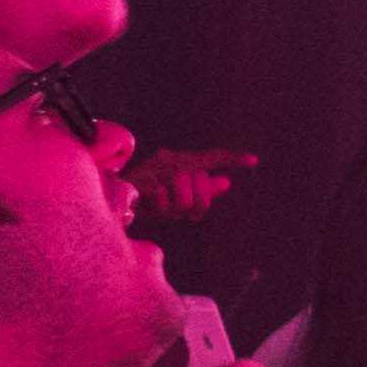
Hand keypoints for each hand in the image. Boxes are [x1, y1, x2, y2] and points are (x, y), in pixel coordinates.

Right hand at [126, 145, 258, 231]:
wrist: (111, 201)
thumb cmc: (149, 200)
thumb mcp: (178, 197)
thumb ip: (201, 191)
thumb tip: (226, 182)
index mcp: (180, 161)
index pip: (211, 157)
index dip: (232, 159)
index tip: (255, 161)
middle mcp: (170, 159)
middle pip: (202, 181)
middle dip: (198, 202)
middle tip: (182, 209)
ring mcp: (155, 168)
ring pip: (185, 192)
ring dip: (177, 208)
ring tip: (163, 207)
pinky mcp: (142, 180)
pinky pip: (165, 199)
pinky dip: (161, 208)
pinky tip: (150, 205)